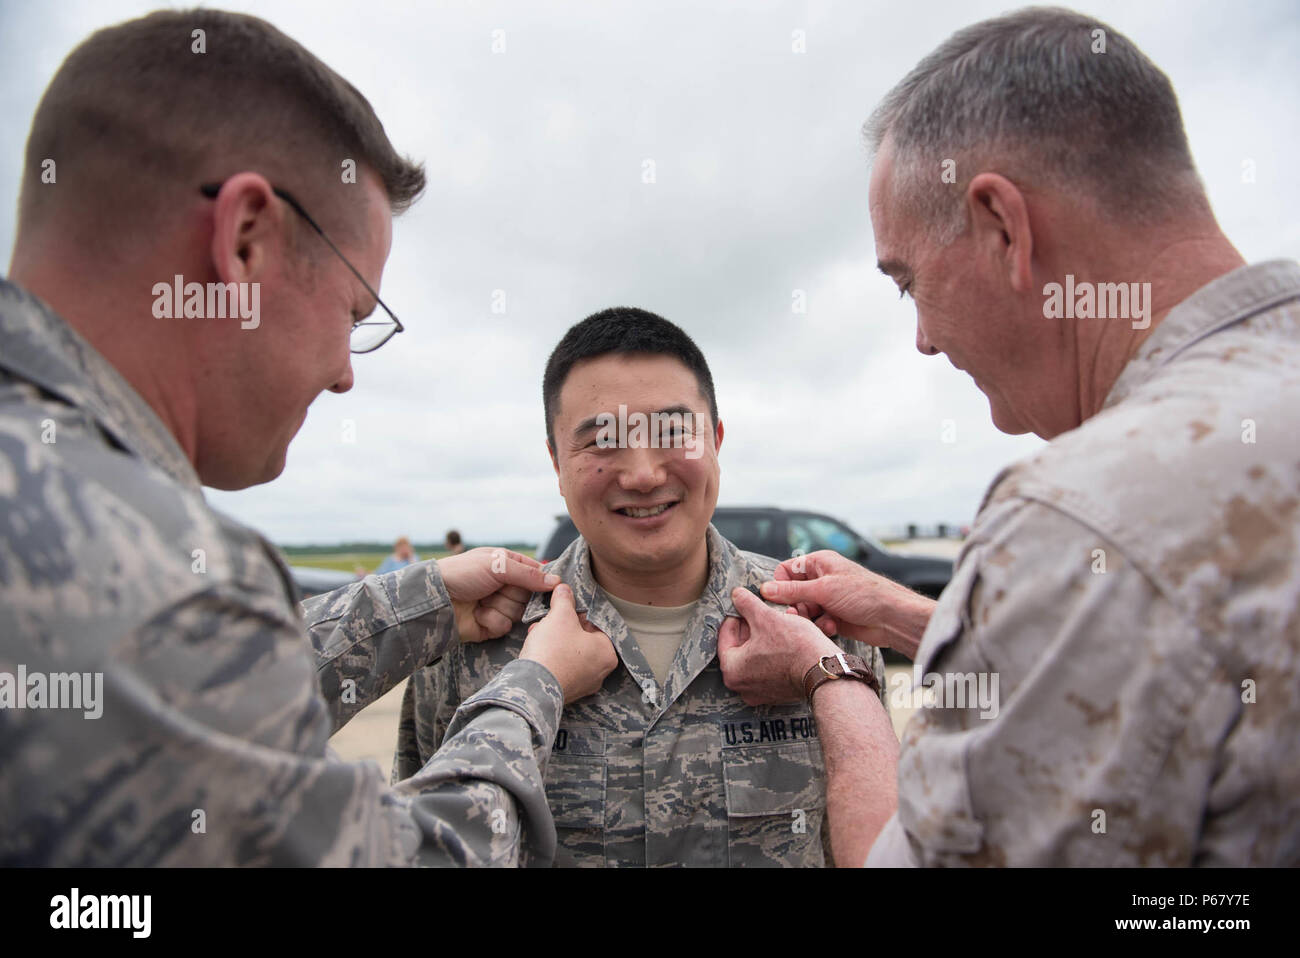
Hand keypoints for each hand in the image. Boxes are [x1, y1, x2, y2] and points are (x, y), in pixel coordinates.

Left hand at [439, 548, 560, 642]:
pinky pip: (505, 626)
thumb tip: (557, 583)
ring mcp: (499, 605)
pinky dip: (491, 620)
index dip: (542, 582)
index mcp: (509, 565)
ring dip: (499, 607)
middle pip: (531, 596)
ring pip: (519, 612)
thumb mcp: (497, 565)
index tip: (548, 587)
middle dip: (513, 595)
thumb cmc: (462, 574)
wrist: (435, 600)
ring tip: (481, 601)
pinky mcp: (492, 625)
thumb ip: (528, 574)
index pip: (538, 574)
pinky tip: (477, 614)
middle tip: (495, 589)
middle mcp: (506, 585)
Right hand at [520, 584, 617, 703]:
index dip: (578, 613)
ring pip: (570, 654)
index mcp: (608, 653)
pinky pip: (561, 668)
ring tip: (538, 632)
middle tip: (549, 621)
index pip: (597, 625)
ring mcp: (583, 685)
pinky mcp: (566, 692)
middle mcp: (600, 672)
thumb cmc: (553, 650)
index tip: (564, 609)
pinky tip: (536, 649)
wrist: (531, 687)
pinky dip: (550, 657)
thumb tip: (564, 589)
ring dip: (554, 640)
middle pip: (583, 639)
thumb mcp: (560, 616)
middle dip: (563, 627)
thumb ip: (564, 600)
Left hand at [717, 586, 839, 705]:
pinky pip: (771, 666)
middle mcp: (742, 686)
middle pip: (741, 646)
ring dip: (766, 635)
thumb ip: (746, 604)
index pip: (725, 635)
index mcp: (732, 670)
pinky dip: (776, 651)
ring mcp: (761, 692)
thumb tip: (736, 594)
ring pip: (758, 655)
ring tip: (778, 619)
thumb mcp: (766, 617)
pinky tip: (787, 635)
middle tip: (762, 611)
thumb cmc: (794, 647)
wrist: (825, 670)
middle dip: (753, 625)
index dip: (736, 615)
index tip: (745, 605)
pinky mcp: (778, 693)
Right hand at [758, 550, 934, 655]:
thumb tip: (766, 589)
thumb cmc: (864, 594)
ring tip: (819, 621)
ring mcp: (828, 598)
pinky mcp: (833, 616)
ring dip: (808, 618)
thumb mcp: (824, 589)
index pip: (786, 570)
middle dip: (794, 606)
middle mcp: (822, 579)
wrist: (892, 618)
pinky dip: (821, 625)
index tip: (779, 600)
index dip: (780, 585)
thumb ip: (792, 591)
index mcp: (819, 563)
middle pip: (792, 593)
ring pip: (803, 610)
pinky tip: (832, 627)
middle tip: (797, 616)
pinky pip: (815, 622)